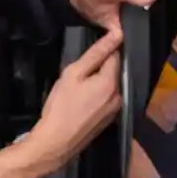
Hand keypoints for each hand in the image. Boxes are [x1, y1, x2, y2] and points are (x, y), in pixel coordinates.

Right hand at [26, 30, 122, 169]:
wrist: (57, 142)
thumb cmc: (61, 105)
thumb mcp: (73, 74)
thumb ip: (95, 54)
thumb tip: (117, 35)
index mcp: (111, 83)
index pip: (115, 56)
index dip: (104, 48)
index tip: (89, 48)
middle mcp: (119, 96)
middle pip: (114, 72)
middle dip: (100, 66)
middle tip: (78, 68)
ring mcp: (115, 110)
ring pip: (110, 86)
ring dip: (99, 81)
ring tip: (79, 83)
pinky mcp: (109, 120)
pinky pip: (107, 99)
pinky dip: (98, 94)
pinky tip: (82, 99)